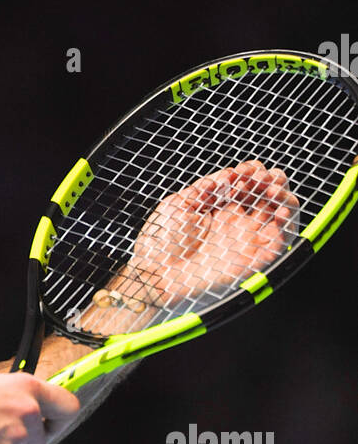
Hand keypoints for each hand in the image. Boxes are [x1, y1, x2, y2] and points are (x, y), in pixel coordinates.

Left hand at [129, 159, 299, 305]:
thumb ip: (204, 188)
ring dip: (284, 198)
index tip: (246, 171)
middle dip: (273, 181)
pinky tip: (281, 213)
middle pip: (269, 195)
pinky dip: (286, 226)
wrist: (157, 273)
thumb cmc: (162, 240)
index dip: (252, 173)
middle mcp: (238, 220)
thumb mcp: (179, 205)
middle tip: (264, 179)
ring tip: (274, 191)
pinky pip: (279, 243)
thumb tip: (226, 174)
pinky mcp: (254, 259)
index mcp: (221, 206)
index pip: (248, 183)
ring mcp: (247, 238)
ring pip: (280, 214)